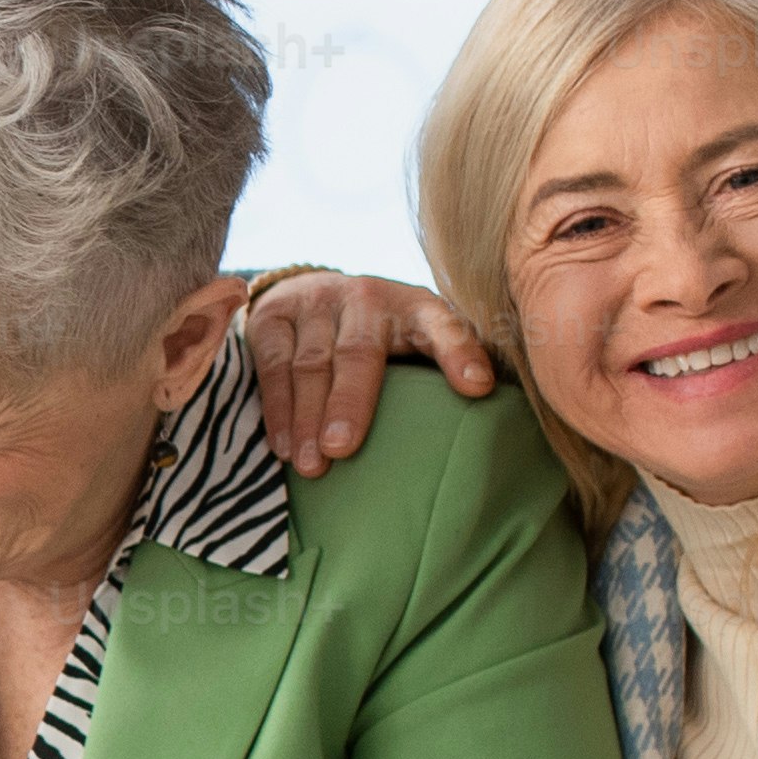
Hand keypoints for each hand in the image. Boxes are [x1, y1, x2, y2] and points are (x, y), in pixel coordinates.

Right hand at [237, 270, 498, 474]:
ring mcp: (316, 302)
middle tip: (342, 449)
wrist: (314, 293)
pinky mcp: (273, 315)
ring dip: (306, 418)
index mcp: (416, 307)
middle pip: (358, 352)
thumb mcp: (416, 343)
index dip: (461, 354)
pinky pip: (272, 365)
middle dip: (350, 402)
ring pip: (309, 364)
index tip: (479, 388)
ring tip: (311, 465)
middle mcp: (366, 297)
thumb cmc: (380, 338)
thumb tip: (486, 414)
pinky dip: (277, 409)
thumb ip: (442, 370)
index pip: (444, 327)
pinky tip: (283, 446)